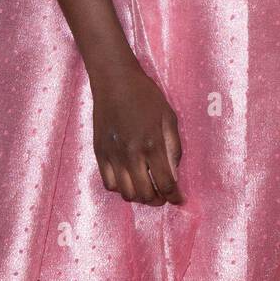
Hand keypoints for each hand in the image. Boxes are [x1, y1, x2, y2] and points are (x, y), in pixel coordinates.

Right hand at [90, 61, 183, 205]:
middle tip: (163, 195)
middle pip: (145, 194)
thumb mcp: (169, 117)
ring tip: (147, 189)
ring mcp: (113, 155)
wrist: (115, 81)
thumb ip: (173, 147)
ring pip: (126, 193)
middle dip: (158, 200)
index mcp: (153, 144)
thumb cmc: (145, 96)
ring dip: (139, 196)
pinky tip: (128, 181)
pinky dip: (120, 188)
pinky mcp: (100, 153)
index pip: (166, 183)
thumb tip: (174, 173)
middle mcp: (132, 154)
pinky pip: (108, 183)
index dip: (175, 196)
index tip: (179, 199)